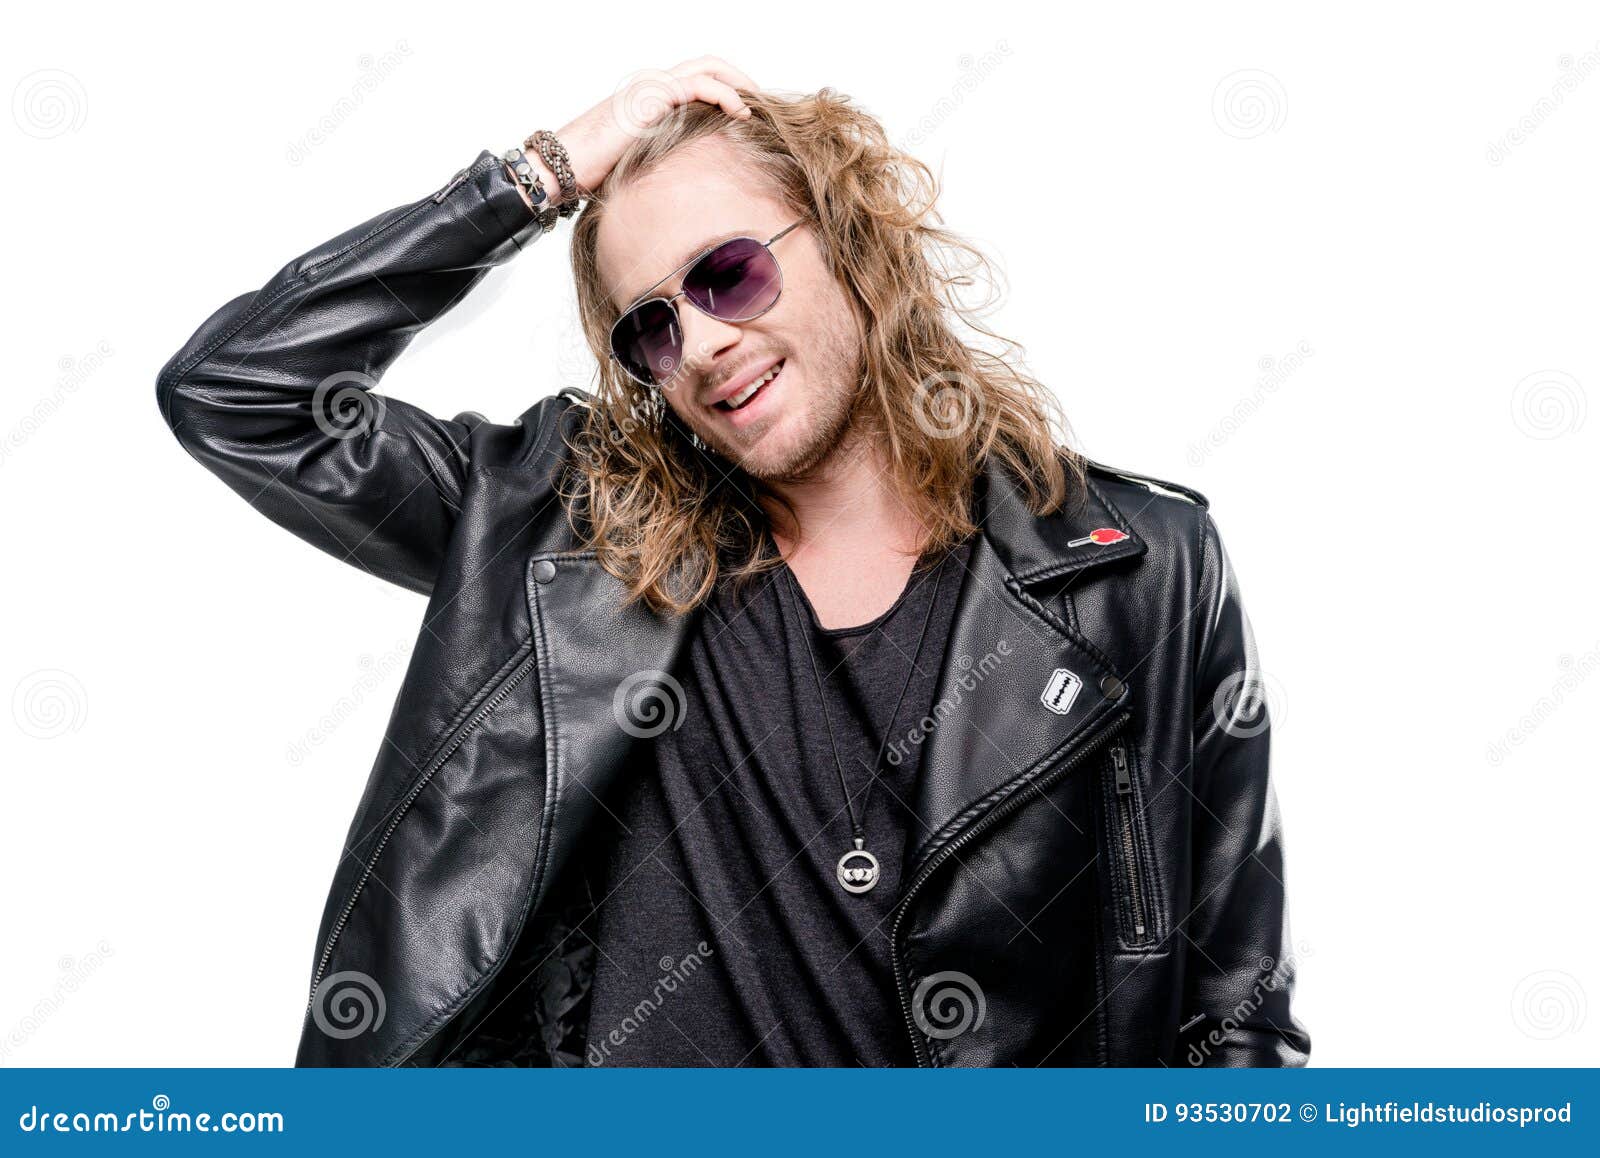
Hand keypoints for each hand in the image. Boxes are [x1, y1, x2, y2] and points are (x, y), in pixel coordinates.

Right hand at [529, 57, 759, 206]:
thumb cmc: (590, 172)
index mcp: (649, 98)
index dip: (726, 88)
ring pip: (708, 69)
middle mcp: (651, 86)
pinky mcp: (652, 98)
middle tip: (762, 103)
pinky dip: (726, 95)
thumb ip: (661, 158)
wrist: (561, 167)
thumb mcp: (637, 163)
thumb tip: (685, 183)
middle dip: (740, 79)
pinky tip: (741, 114)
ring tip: (758, 106)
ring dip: (739, 83)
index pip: (696, 79)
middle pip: (707, 65)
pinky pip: (699, 86)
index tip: (748, 111)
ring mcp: (651, 88)